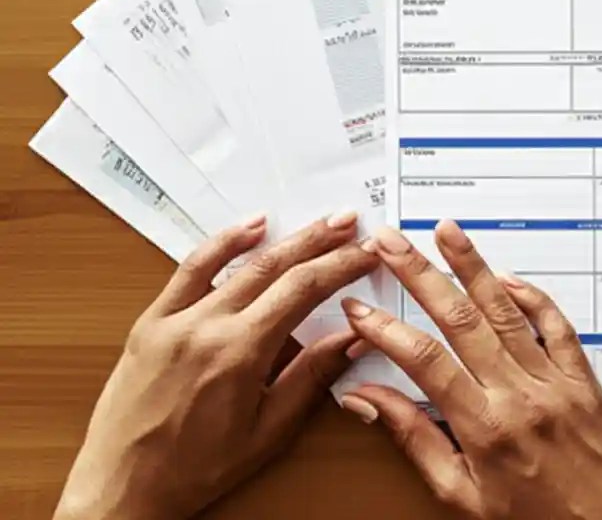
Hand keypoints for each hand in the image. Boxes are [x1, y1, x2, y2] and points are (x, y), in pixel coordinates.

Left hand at [55, 212, 379, 519]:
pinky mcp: (150, 322)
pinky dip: (221, 245)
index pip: (303, 290)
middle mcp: (205, 327)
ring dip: (280, 237)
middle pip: (275, 267)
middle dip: (319, 242)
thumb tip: (353, 337)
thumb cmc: (194, 469)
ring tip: (314, 223)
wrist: (123, 487)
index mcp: (239, 353)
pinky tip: (247, 230)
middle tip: (351, 225)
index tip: (367, 252)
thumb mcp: (268, 430)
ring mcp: (173, 320)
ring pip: (236, 262)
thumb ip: (311, 376)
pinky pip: (189, 270)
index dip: (342, 265)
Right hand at [338, 222, 601, 519]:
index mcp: (485, 428)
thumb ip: (415, 440)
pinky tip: (508, 278)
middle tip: (391, 241)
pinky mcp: (584, 378)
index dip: (386, 329)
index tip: (359, 307)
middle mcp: (521, 396)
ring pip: (507, 310)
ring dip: (473, 266)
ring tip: (447, 232)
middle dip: (420, 274)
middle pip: (461, 319)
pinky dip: (532, 297)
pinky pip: (557, 325)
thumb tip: (368, 400)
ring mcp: (556, 382)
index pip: (424, 361)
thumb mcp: (462, 495)